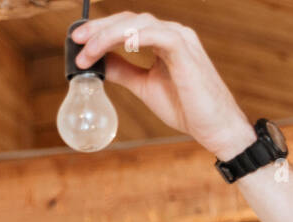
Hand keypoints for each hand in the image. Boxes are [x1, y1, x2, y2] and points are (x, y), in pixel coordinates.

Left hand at [71, 11, 255, 159]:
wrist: (215, 129)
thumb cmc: (187, 109)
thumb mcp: (145, 87)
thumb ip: (124, 72)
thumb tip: (99, 63)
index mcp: (164, 41)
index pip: (127, 26)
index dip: (100, 31)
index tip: (78, 42)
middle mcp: (173, 34)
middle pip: (129, 20)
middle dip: (99, 29)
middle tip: (77, 41)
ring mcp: (181, 40)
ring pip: (139, 24)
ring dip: (110, 35)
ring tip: (89, 51)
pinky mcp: (186, 51)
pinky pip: (157, 35)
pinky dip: (135, 37)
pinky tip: (118, 45)